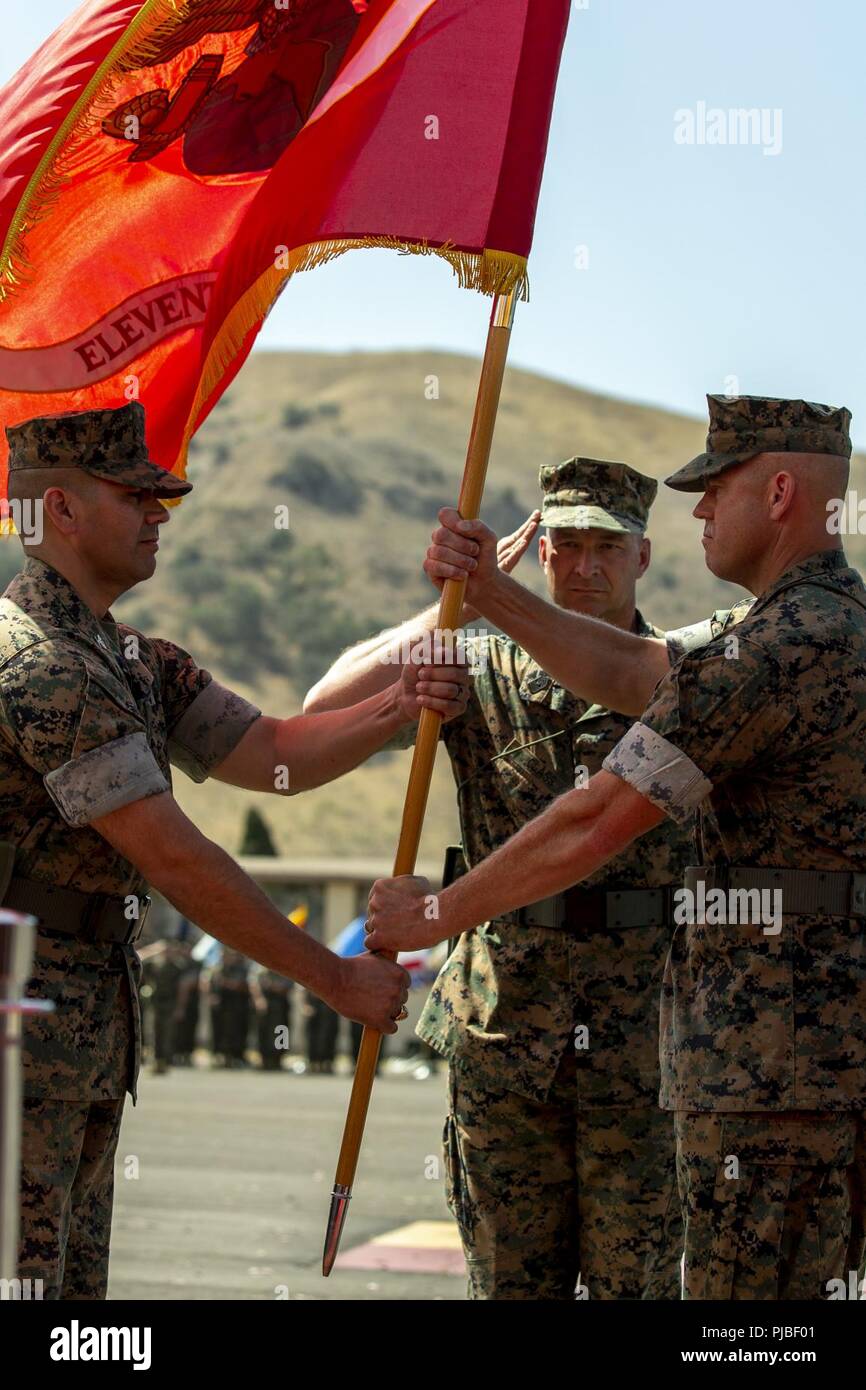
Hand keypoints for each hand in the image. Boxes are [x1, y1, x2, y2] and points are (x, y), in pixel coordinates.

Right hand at [329, 952, 409, 1033]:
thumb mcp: (374, 958)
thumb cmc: (350, 967)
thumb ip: (388, 965)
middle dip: (390, 1000)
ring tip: (371, 1009)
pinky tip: (375, 1022)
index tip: (383, 988)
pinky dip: (384, 1027)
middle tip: (374, 999)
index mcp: (400, 974)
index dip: (394, 987)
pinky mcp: (380, 1019)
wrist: (334, 978)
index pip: (405, 985)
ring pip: (397, 1014)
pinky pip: (391, 1028)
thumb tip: (393, 966)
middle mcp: (398, 989)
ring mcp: (390, 1005)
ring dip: (387, 1013)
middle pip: (402, 999)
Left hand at [364, 875, 445, 953]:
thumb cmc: (430, 899)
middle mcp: (374, 902)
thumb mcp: (416, 881)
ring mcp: (375, 920)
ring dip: (380, 932)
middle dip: (382, 919)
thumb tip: (400, 886)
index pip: (374, 898)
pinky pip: (370, 942)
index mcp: (380, 887)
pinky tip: (390, 944)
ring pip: (370, 928)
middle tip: (398, 924)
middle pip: (371, 913)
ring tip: (397, 934)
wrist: (436, 917)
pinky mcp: (378, 937)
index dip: (384, 907)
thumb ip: (401, 884)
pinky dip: (378, 944)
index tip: (394, 912)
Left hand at [396, 656, 469, 724]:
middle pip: (455, 674)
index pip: (459, 657)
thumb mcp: (415, 657)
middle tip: (420, 675)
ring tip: (418, 687)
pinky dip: (432, 702)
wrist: (406, 694)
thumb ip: (427, 650)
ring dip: (430, 688)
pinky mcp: (458, 708)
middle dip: (433, 675)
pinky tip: (421, 699)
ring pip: (451, 690)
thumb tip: (442, 652)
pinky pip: (450, 706)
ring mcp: (463, 693)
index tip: (426, 661)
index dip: (442, 659)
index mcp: (459, 661)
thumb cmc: (414, 673)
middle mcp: (465, 676)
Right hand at [424, 508, 539, 607]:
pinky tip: (462, 575)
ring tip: (472, 566)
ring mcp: (434, 553)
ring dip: (460, 560)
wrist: (485, 583)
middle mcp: (441, 538)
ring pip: (438, 551)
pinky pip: (433, 566)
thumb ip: (478, 527)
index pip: (444, 514)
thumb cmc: (486, 558)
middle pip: (441, 534)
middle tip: (475, 551)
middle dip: (461, 545)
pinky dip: (451, 571)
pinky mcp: (431, 569)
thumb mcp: (489, 539)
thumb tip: (460, 526)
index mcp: (453, 525)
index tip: (463, 529)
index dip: (452, 521)